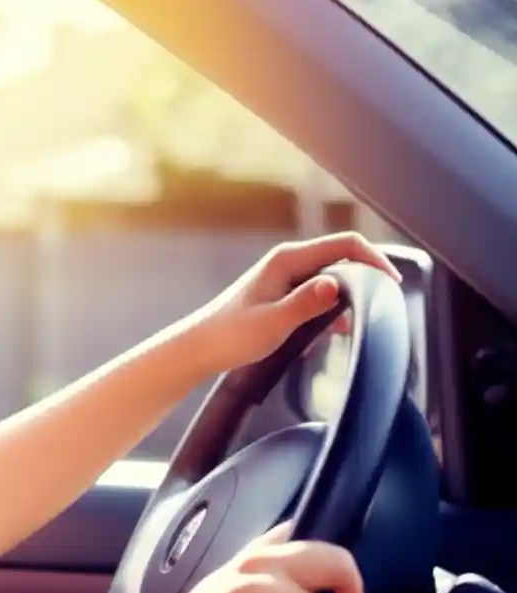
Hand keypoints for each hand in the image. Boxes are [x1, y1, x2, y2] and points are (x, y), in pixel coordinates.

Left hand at [186, 232, 401, 375]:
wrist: (200, 348)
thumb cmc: (231, 336)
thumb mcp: (273, 323)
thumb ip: (306, 304)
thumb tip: (335, 285)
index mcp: (288, 260)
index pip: (346, 244)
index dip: (375, 259)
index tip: (393, 284)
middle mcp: (289, 263)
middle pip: (343, 260)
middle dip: (364, 283)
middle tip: (377, 311)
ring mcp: (286, 278)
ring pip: (333, 281)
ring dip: (346, 302)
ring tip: (345, 329)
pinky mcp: (284, 295)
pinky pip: (320, 297)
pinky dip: (330, 313)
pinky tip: (326, 335)